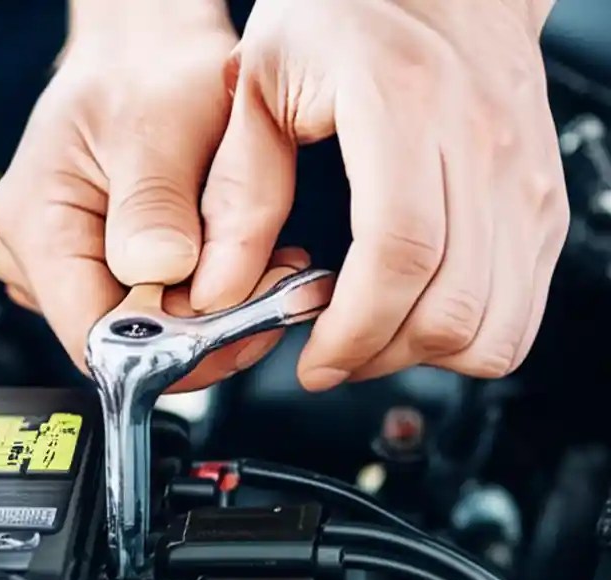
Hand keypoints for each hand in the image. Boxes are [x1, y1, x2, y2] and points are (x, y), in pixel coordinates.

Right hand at [0, 0, 305, 390]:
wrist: (146, 41)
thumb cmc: (146, 67)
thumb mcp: (159, 129)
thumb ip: (154, 209)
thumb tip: (162, 278)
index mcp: (36, 224)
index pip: (94, 337)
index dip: (170, 350)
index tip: (241, 329)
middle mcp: (32, 250)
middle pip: (117, 338)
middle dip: (199, 326)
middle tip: (270, 286)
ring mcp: (57, 256)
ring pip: (136, 324)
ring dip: (202, 308)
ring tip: (253, 261)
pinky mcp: (87, 256)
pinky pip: (140, 300)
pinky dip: (192, 289)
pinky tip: (222, 255)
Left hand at [191, 0, 569, 390]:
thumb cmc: (344, 12)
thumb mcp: (261, 83)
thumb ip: (239, 190)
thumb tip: (222, 288)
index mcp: (406, 106)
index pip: (399, 252)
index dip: (355, 328)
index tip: (314, 360)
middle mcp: (483, 143)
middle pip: (455, 304)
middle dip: (383, 355)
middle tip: (330, 356)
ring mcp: (524, 175)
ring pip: (501, 320)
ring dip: (428, 354)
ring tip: (369, 339)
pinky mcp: (543, 199)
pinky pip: (524, 301)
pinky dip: (470, 331)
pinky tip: (413, 313)